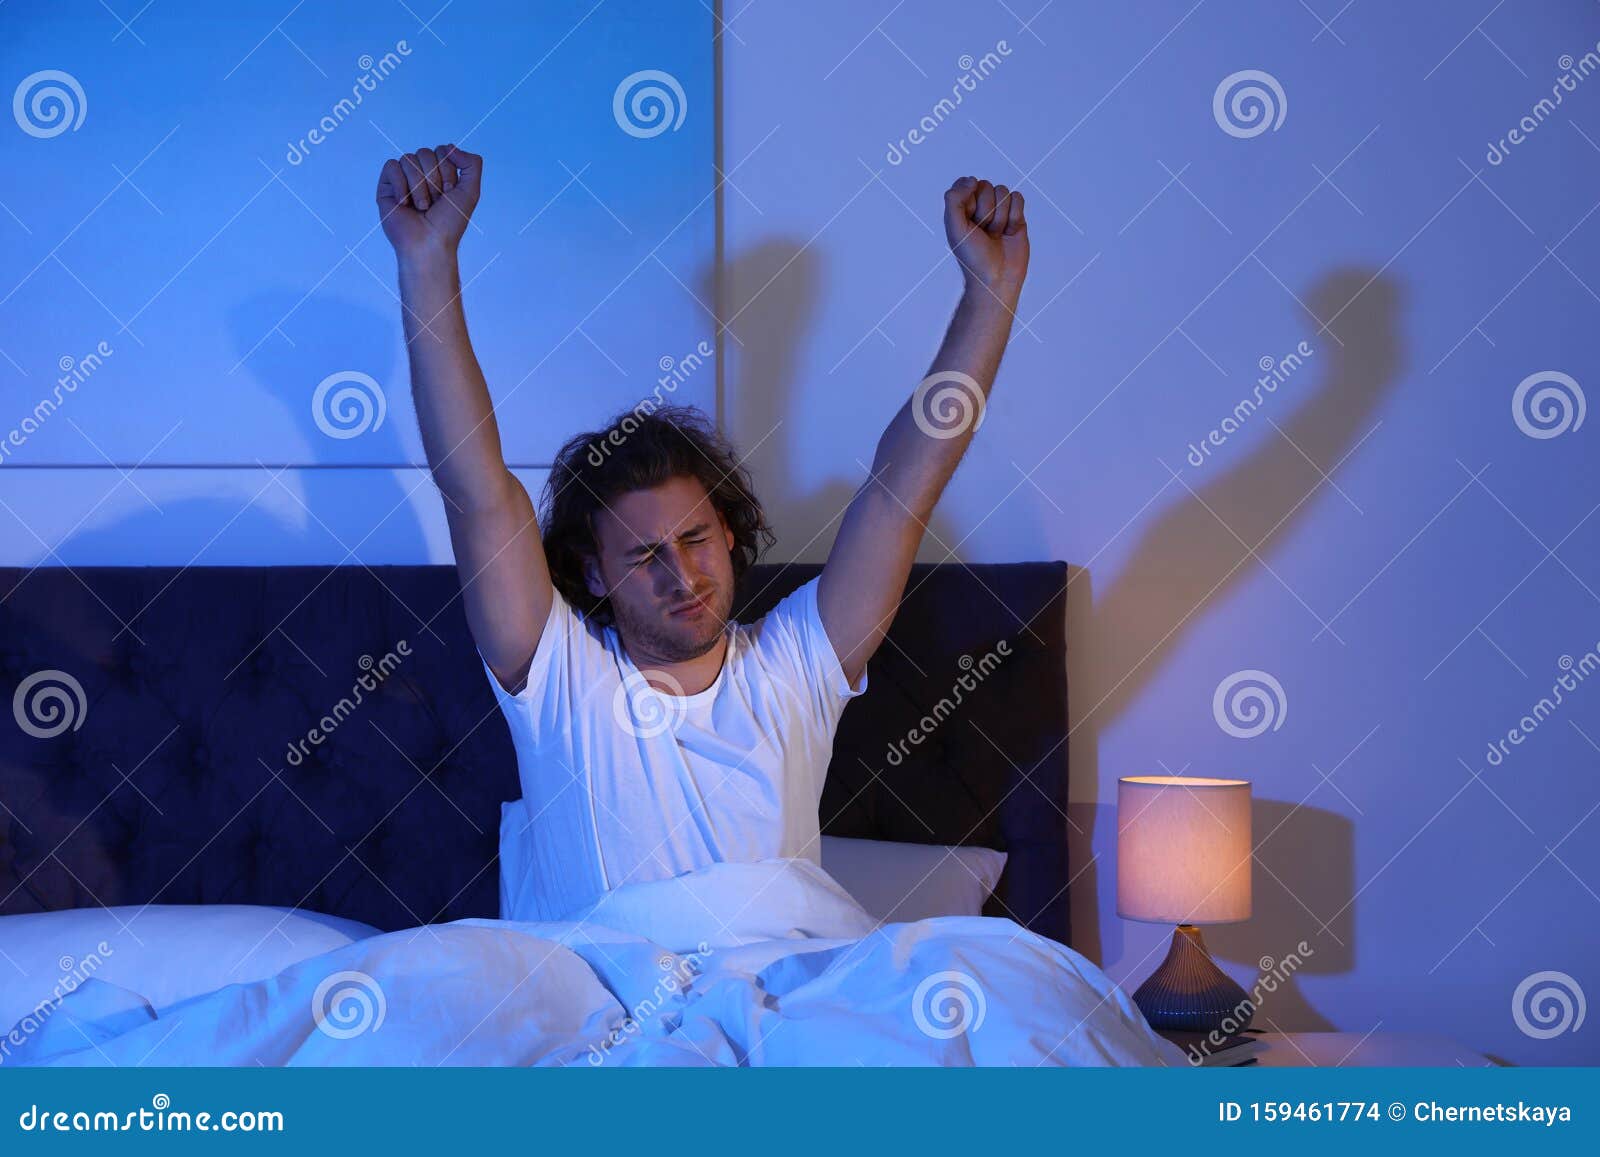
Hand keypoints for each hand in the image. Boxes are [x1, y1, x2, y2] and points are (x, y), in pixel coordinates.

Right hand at [376, 144, 481, 258]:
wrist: (429, 243)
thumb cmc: (450, 222)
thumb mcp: (471, 192)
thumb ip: (472, 164)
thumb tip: (449, 146)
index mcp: (441, 173)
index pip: (442, 151)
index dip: (447, 171)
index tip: (449, 193)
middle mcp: (422, 174)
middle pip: (425, 153)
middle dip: (433, 179)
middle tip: (435, 202)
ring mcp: (403, 179)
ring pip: (408, 159)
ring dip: (418, 186)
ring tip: (422, 207)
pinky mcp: (386, 186)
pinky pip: (391, 166)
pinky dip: (400, 184)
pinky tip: (404, 203)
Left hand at [943, 176, 1027, 295]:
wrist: (997, 279)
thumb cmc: (973, 257)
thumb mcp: (955, 228)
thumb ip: (954, 200)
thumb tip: (972, 179)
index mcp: (961, 207)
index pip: (967, 183)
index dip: (969, 200)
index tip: (968, 221)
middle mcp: (980, 206)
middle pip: (986, 186)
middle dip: (986, 211)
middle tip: (983, 232)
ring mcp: (999, 210)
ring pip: (1003, 191)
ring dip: (999, 216)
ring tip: (995, 234)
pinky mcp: (1016, 216)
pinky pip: (1018, 198)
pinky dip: (1014, 215)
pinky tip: (1009, 232)